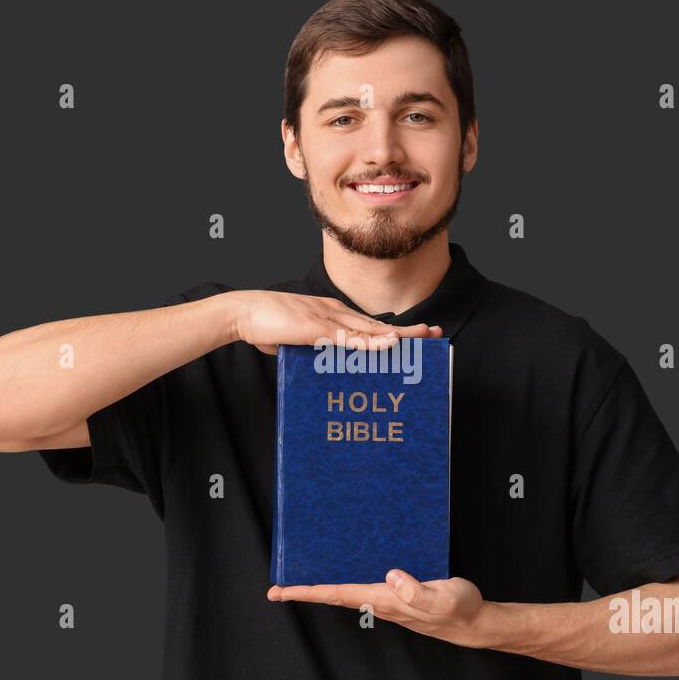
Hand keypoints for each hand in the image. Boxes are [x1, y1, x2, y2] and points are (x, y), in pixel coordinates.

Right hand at [228, 290, 440, 354]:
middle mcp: (335, 314)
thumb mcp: (297, 341)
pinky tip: (392, 342)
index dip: (393, 331)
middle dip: (408, 331)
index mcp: (331, 316)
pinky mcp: (319, 328)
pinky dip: (373, 341)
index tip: (413, 337)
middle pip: (379, 325)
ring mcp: (328, 319)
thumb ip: (312, 350)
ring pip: (372, 329)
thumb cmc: (265, 326)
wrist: (243, 313)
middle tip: (435, 334)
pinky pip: (351, 337)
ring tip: (424, 338)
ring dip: (399, 335)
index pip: (369, 326)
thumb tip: (320, 366)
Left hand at [267, 570, 489, 647]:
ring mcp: (387, 598)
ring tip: (301, 574)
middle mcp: (380, 601)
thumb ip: (418, 590)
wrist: (474, 621)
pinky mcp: (397, 592)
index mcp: (385, 600)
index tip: (280, 592)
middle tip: (276, 588)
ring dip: (324, 584)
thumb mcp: (443, 598)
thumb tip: (392, 575)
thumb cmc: (460, 609)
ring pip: (347, 590)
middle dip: (305, 591)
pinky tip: (344, 564)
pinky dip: (347, 575)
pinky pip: (364, 583)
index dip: (308, 592)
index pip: (337, 595)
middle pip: (334, 595)